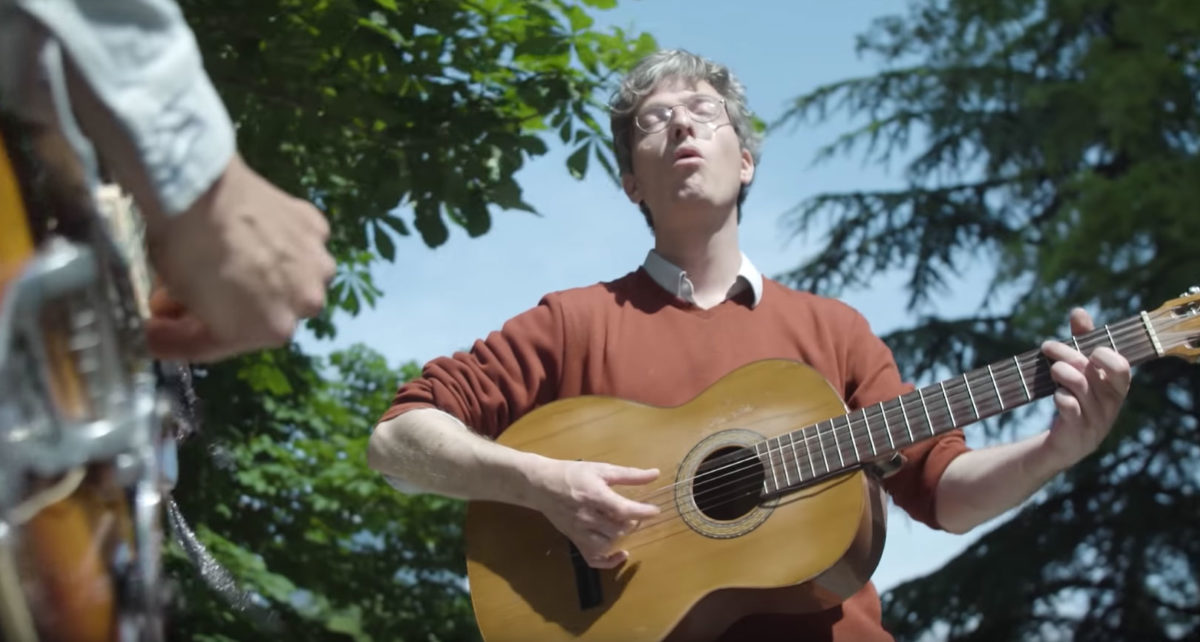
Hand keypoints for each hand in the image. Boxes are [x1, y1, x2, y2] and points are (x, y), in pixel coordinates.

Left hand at [142, 155, 335, 360]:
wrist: (199, 189)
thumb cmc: (185, 250)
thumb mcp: (176, 297)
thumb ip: (184, 319)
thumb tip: (170, 316)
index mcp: (274, 331)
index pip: (222, 342)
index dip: (184, 332)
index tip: (158, 322)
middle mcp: (307, 303)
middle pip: (264, 312)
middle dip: (231, 306)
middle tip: (197, 286)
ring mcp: (318, 262)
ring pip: (289, 278)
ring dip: (264, 275)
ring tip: (232, 255)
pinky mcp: (316, 226)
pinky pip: (298, 242)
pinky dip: (278, 242)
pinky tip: (253, 229)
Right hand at [530, 459, 660, 569]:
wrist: (541, 485)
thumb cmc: (573, 474)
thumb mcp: (601, 469)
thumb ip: (629, 475)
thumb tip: (655, 474)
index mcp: (595, 496)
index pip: (623, 509)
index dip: (642, 512)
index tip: (655, 510)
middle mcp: (587, 516)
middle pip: (617, 529)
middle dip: (632, 523)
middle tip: (636, 514)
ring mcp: (580, 531)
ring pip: (607, 544)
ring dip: (621, 537)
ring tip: (625, 526)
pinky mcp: (575, 540)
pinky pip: (593, 559)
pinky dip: (609, 561)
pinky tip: (621, 553)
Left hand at [1040, 308, 1131, 467]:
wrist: (1067, 442)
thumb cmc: (1077, 397)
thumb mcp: (1081, 369)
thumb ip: (1082, 341)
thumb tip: (1079, 311)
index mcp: (1117, 386)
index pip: (1120, 366)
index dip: (1102, 353)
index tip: (1082, 343)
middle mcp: (1111, 403)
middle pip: (1093, 372)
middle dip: (1068, 354)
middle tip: (1048, 346)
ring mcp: (1096, 419)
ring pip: (1079, 387)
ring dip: (1061, 372)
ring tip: (1052, 369)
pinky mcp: (1078, 432)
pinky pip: (1070, 409)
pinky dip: (1061, 398)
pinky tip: (1057, 395)